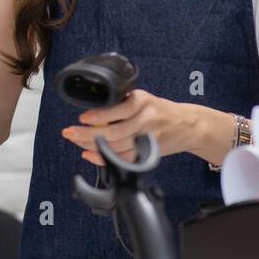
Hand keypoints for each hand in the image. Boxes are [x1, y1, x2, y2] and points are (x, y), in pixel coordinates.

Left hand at [60, 89, 199, 165]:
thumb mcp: (143, 99)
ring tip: (77, 142)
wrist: (188, 125)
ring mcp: (147, 139)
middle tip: (70, 133)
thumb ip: (122, 105)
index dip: (98, 117)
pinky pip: (124, 159)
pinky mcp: (148, 154)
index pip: (116, 111)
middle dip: (88, 134)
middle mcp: (145, 120)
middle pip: (113, 132)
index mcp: (142, 102)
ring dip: (93, 147)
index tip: (83, 118)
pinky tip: (91, 155)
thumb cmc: (161, 111)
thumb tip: (93, 114)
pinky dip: (106, 159)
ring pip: (116, 147)